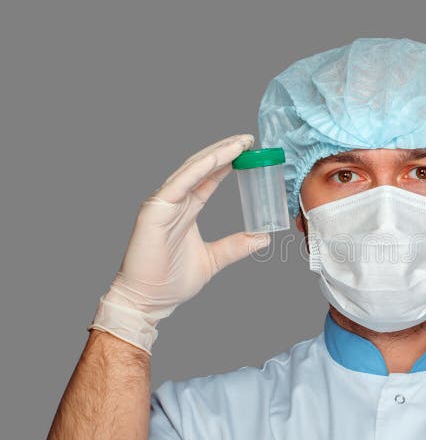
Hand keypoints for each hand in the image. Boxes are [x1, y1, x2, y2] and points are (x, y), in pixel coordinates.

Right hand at [88, 134, 270, 352]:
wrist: (149, 300)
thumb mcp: (214, 259)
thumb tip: (262, 238)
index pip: (209, 176)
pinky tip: (217, 158)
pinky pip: (179, 184)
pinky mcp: (154, 211)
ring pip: (192, 169)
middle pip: (202, 166)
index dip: (228, 161)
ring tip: (239, 143)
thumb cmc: (171, 280)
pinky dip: (198, 169)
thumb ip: (236, 246)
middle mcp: (174, 201)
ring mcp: (162, 203)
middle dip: (225, 150)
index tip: (250, 150)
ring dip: (216, 153)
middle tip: (249, 139)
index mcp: (186, 208)